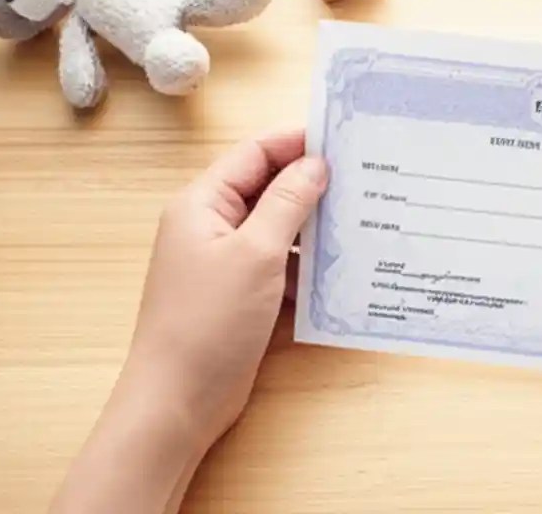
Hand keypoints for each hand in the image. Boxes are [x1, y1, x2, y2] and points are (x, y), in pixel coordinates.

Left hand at [51, 130, 327, 513]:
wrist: (178, 401)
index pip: (255, 154)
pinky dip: (306, 267)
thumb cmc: (208, 322)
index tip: (345, 140)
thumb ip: (287, 203)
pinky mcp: (239, 295)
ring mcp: (224, 262)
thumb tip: (315, 164)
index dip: (298, 142)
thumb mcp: (256, 254)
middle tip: (364, 180)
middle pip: (267, 188)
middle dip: (312, 185)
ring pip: (277, 229)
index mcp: (202, 203)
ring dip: (313, 229)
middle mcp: (210, 225)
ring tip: (361, 223)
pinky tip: (340, 271)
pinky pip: (279, 266)